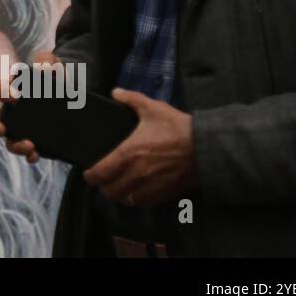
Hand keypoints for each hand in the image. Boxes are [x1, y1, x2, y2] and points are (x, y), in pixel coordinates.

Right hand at [0, 50, 61, 163]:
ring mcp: (23, 130)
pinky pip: (28, 153)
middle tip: (1, 128)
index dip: (1, 93)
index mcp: (12, 91)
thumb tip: (43, 70)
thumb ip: (46, 60)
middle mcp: (12, 113)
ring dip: (15, 145)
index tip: (14, 98)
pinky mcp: (37, 143)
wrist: (76, 95)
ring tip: (29, 145)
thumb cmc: (56, 77)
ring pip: (9, 142)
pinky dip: (30, 156)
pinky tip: (36, 154)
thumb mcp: (53, 65)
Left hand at [83, 88, 194, 205]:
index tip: (88, 175)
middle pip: (111, 191)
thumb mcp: (153, 108)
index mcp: (128, 153)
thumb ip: (132, 99)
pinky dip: (138, 199)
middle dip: (104, 187)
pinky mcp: (166, 193)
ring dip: (121, 195)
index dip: (90, 177)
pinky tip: (138, 191)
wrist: (208, 147)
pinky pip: (145, 203)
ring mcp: (152, 186)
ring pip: (127, 200)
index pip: (100, 172)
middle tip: (104, 180)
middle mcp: (137, 173)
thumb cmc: (178, 127)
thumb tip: (116, 92)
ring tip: (120, 187)